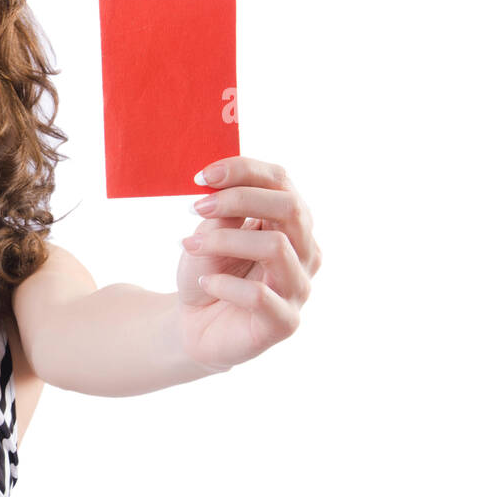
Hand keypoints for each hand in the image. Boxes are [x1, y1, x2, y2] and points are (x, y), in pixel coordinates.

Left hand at [175, 157, 320, 370]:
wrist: (194, 325)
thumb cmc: (208, 274)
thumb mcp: (208, 236)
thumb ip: (224, 214)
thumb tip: (228, 188)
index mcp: (290, 223)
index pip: (281, 181)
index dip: (244, 171)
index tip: (202, 176)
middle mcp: (305, 252)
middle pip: (290, 208)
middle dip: (239, 199)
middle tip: (195, 207)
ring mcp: (299, 288)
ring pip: (275, 247)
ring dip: (225, 240)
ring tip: (190, 246)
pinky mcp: (285, 322)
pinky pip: (259, 295)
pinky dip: (225, 284)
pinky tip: (205, 281)